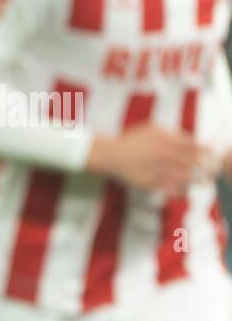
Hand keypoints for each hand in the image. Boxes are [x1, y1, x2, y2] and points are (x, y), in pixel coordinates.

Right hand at [87, 126, 208, 197]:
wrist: (110, 155)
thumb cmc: (132, 140)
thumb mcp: (154, 129)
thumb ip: (174, 133)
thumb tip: (191, 140)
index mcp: (167, 142)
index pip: (195, 147)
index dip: (206, 152)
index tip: (209, 154)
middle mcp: (164, 157)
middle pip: (193, 164)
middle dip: (204, 167)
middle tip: (207, 169)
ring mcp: (158, 171)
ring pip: (185, 178)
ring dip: (195, 179)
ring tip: (200, 180)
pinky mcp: (151, 184)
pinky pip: (172, 190)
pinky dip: (182, 190)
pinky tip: (184, 189)